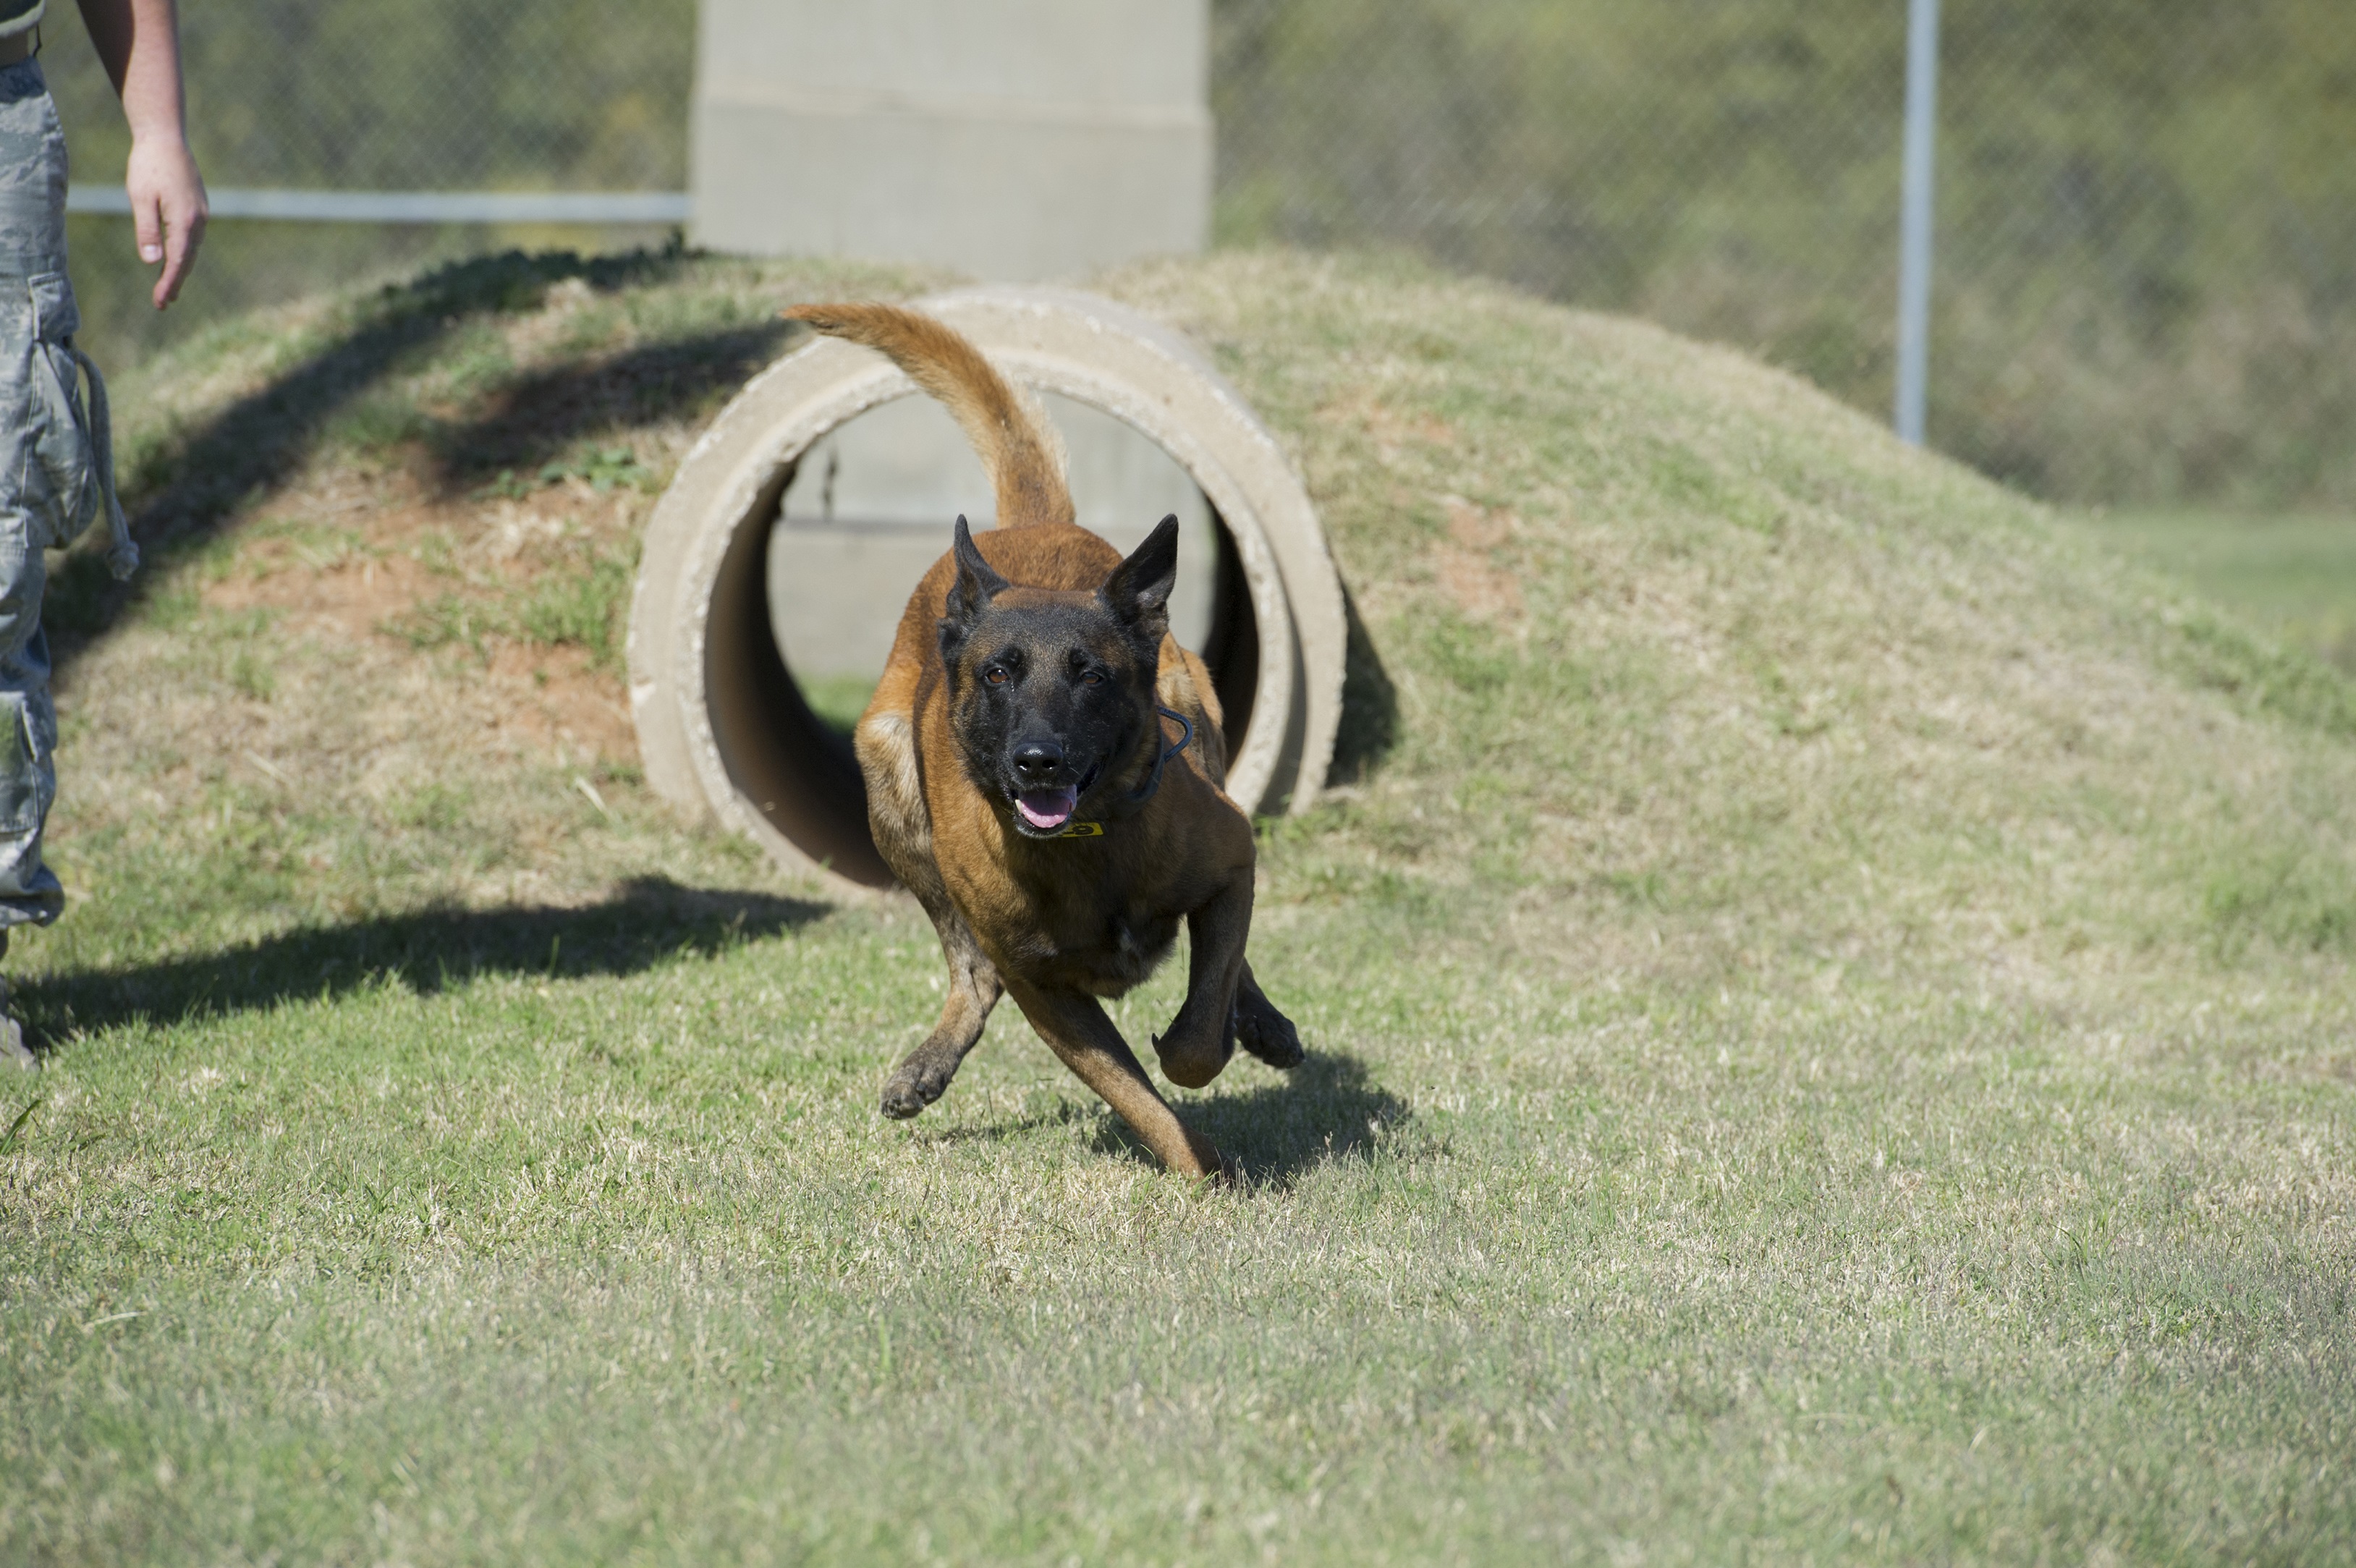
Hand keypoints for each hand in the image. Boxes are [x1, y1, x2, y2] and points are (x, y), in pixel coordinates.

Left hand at [124, 132, 205, 308]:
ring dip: (182, 268)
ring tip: (169, 285)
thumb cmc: (148, 165)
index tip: (160, 303)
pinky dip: (186, 252)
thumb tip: (153, 262)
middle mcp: (199, 221)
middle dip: (175, 281)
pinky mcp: (199, 207)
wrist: (166, 137)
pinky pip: (194, 237)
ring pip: (193, 249)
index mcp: (185, 222)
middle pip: (189, 260)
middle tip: (163, 302)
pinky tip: (178, 256)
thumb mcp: (140, 198)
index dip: (169, 284)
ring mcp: (202, 214)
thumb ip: (147, 230)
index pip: (178, 262)